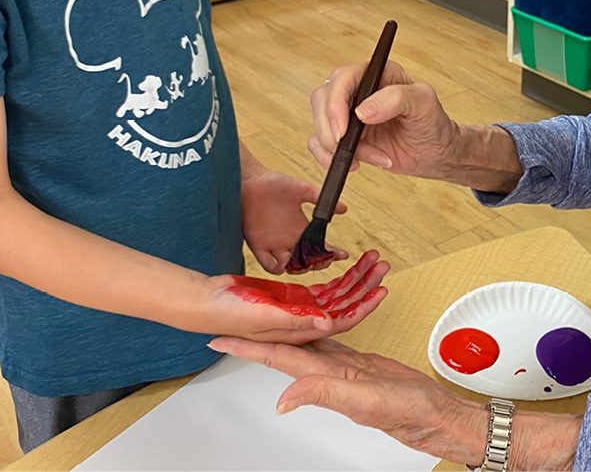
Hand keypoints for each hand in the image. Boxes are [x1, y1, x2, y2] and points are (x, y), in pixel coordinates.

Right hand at [200, 251, 388, 343]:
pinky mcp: (294, 296)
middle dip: (366, 285)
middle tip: (382, 266)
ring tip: (374, 260)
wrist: (208, 301)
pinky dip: (339, 275)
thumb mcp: (264, 315)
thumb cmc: (229, 314)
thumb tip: (328, 323)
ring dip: (356, 278)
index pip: (341, 320)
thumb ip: (296, 319)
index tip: (381, 292)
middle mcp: (305, 322)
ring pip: (337, 294)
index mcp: (301, 331)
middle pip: (345, 304)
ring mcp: (301, 309)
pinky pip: (324, 287)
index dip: (363, 307)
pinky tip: (352, 263)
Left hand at [208, 336, 488, 463]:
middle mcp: (328, 372)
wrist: (433, 415)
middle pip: (284, 347)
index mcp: (324, 378)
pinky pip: (333, 338)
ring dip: (285, 327)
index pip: (277, 358)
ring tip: (264, 313)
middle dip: (257, 335)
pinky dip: (320, 326)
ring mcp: (343, 367)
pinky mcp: (360, 362)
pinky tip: (312, 320)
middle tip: (233, 318)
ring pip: (307, 340)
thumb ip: (324, 395)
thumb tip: (282, 401)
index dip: (247, 348)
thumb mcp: (363, 403)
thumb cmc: (404, 413)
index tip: (218, 339)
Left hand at [240, 166, 347, 274]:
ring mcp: (274, 243)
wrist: (251, 181)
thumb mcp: (302, 189)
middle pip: (307, 261)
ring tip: (306, 263)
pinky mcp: (258, 244)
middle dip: (318, 263)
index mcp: (301, 228)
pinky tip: (284, 265)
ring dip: (299, 268)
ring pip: (289, 266)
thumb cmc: (275, 183)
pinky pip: (267, 263)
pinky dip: (275, 268)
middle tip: (325, 259)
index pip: (319, 246)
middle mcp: (289, 239)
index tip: (342, 254)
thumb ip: (320, 199)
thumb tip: (344, 208)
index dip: (332, 252)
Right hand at [308, 60, 460, 178]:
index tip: (342, 128)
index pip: (343, 78)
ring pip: (319, 124)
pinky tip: (358, 164)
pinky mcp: (343, 136)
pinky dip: (331, 158)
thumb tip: (362, 111)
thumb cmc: (432, 123)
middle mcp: (358, 90)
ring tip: (372, 157)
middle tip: (347, 147)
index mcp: (376, 74)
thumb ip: (396, 99)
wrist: (434, 153)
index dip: (336, 102)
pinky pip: (319, 145)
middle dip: (330, 128)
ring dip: (337, 147)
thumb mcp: (424, 104)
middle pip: (322, 99)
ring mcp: (348, 114)